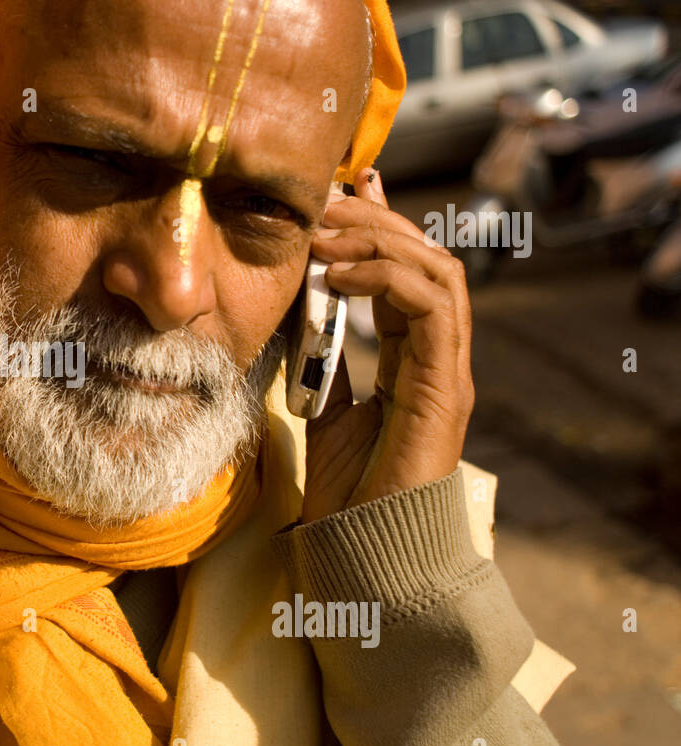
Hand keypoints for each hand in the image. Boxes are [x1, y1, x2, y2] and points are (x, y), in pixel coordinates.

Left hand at [298, 169, 473, 522]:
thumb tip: (298, 317)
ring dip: (380, 241)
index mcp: (414, 357)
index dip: (374, 230)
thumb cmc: (346, 490)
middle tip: (324, 201)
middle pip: (426, 259)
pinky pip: (433, 306)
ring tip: (326, 233)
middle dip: (375, 221)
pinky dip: (388, 278)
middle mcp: (439, 356)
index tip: (334, 196)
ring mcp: (448, 369)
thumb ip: (322, 362)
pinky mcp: (444, 387)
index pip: (405, 273)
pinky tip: (340, 276)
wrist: (363, 549)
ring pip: (438, 271)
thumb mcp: (322, 409)